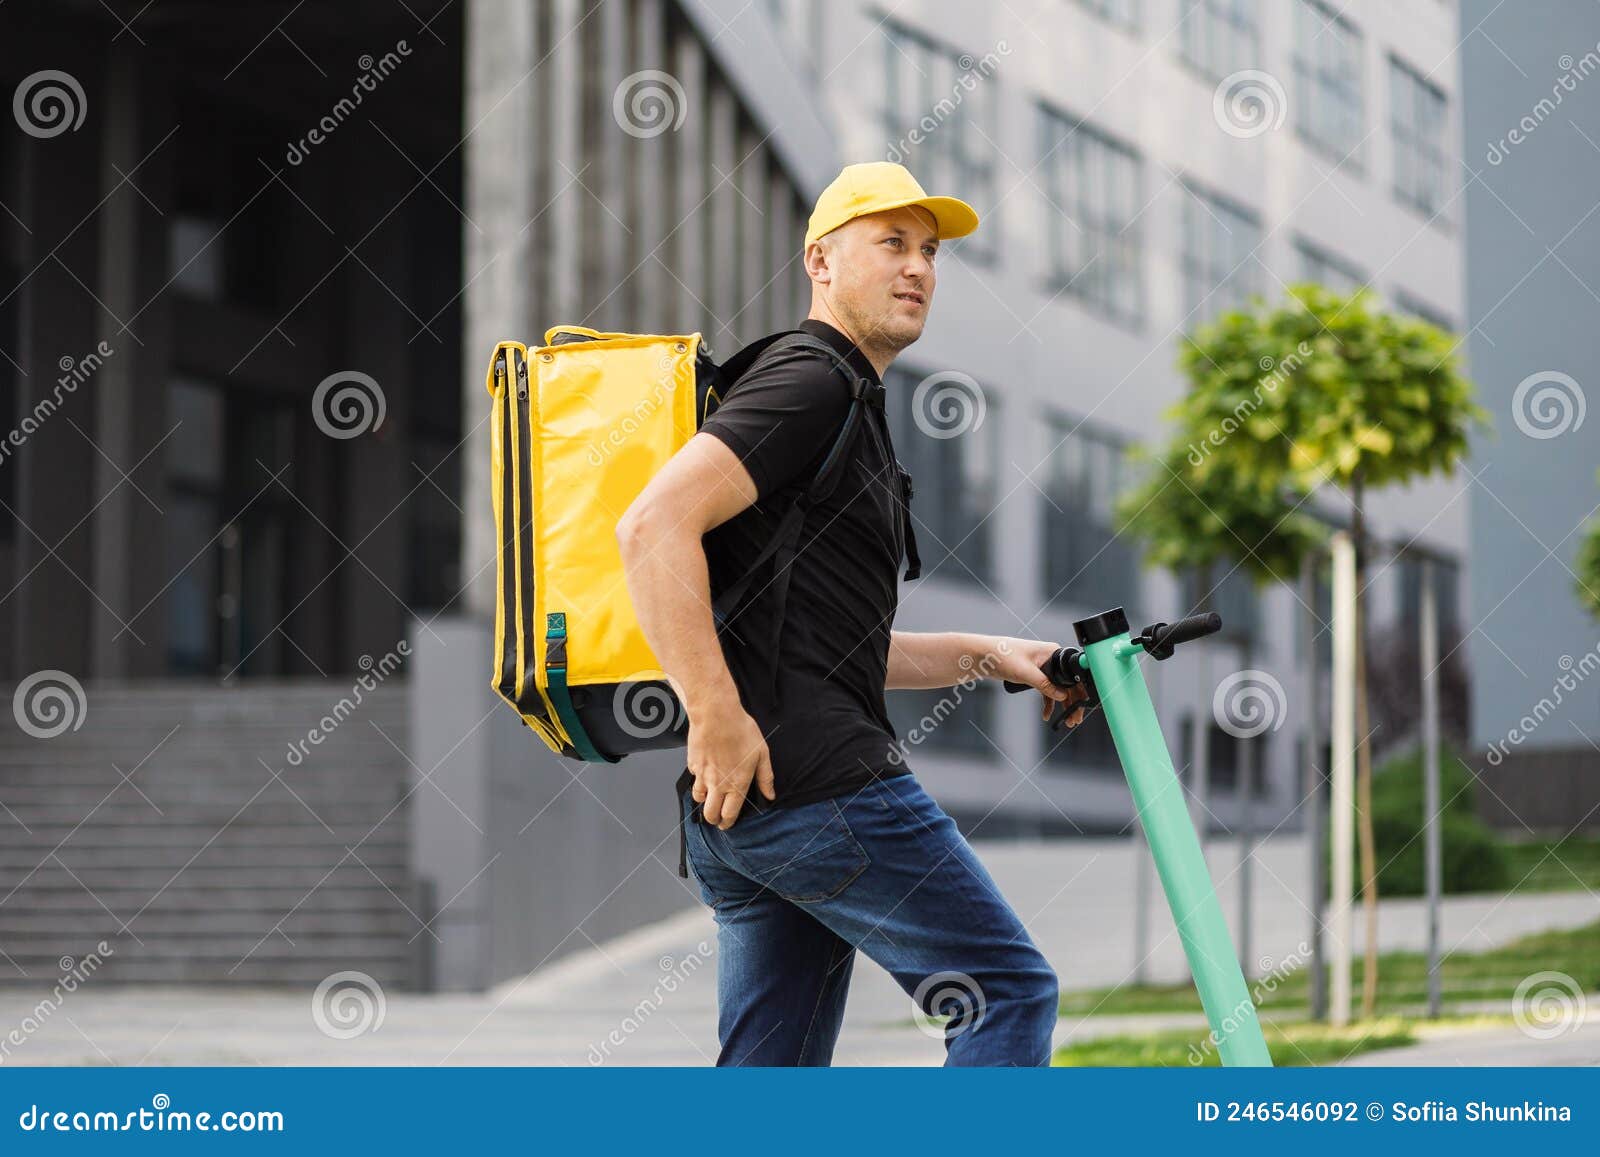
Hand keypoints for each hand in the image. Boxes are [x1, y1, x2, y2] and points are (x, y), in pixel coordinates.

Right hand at [685, 699, 774, 829]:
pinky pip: (694, 779)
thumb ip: (765, 777)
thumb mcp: (761, 754)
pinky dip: (698, 781)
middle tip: (718, 818)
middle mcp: (718, 784)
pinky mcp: (693, 764)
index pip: (730, 814)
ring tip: (710, 797)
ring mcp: (703, 775)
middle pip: (710, 814)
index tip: (727, 824)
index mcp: (737, 784)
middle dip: (714, 819)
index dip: (728, 822)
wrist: (716, 715)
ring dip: (704, 802)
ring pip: (699, 799)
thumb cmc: (741, 731)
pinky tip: (705, 773)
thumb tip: (770, 795)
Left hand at [993, 637, 1088, 727]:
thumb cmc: (1003, 655)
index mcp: (1052, 652)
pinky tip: (1047, 715)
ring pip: (1058, 689)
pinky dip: (1048, 703)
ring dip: (1062, 705)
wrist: (983, 655)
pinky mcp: (1034, 675)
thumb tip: (1062, 696)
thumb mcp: (1026, 673)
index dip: (1080, 690)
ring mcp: (1043, 667)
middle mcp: (1050, 659)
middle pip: (1068, 683)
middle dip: (1072, 702)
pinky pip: (1046, 691)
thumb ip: (1045, 685)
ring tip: (1067, 722)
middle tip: (1074, 720)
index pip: (1073, 673)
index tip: (1083, 705)